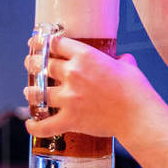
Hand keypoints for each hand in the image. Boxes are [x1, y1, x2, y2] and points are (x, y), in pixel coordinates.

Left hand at [23, 33, 154, 140]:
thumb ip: (120, 60)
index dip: (43, 42)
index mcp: (86, 56)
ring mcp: (69, 98)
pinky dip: (35, 126)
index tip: (37, 42)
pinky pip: (45, 125)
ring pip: (37, 93)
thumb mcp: (128, 66)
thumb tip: (121, 60)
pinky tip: (30, 123)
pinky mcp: (70, 119)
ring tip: (29, 91)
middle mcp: (73, 74)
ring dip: (31, 92)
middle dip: (33, 63)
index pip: (56, 44)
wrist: (138, 116)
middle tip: (30, 64)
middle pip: (42, 65)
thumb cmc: (136, 91)